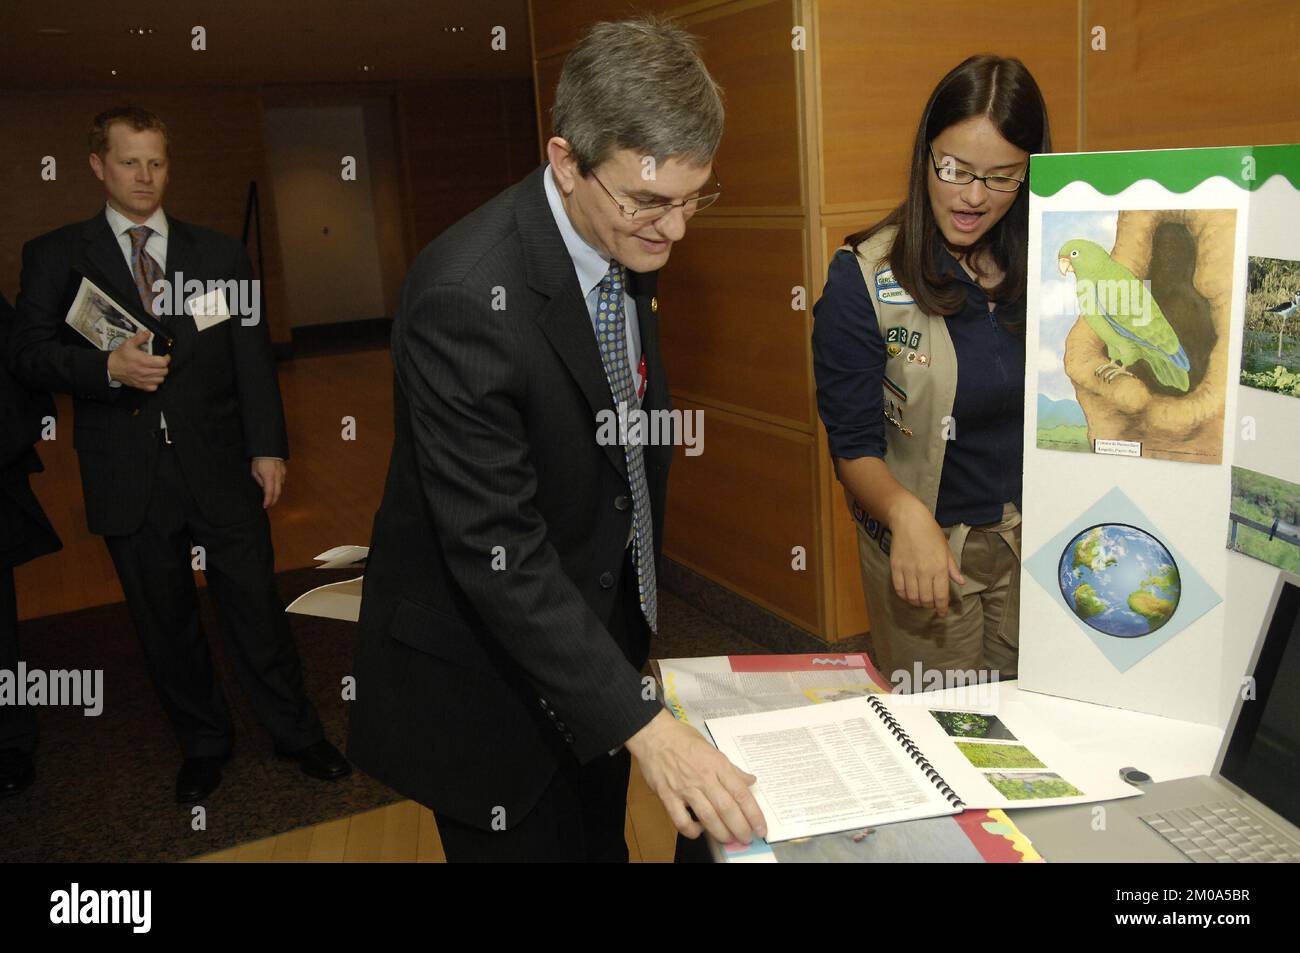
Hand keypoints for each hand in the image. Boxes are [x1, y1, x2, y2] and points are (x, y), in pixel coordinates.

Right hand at [106, 330, 168, 390]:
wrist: (111, 367)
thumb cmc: (120, 356)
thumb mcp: (129, 344)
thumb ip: (140, 338)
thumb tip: (148, 333)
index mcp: (143, 360)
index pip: (163, 362)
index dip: (166, 358)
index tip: (165, 356)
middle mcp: (144, 371)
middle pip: (164, 371)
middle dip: (164, 366)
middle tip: (161, 362)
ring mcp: (143, 379)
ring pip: (160, 379)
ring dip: (160, 374)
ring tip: (157, 369)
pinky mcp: (140, 385)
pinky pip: (154, 387)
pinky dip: (155, 383)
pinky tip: (152, 377)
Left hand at [251, 458, 285, 508]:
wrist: (268, 449)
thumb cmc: (259, 459)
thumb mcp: (255, 472)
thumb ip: (260, 481)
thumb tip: (264, 488)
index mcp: (269, 477)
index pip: (269, 493)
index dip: (268, 501)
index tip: (265, 506)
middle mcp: (277, 477)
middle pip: (277, 492)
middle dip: (273, 500)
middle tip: (269, 505)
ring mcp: (282, 474)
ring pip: (280, 487)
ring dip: (276, 494)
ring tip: (271, 498)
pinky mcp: (284, 471)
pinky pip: (282, 481)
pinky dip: (278, 486)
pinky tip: (275, 488)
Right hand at [625, 709, 767, 844]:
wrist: (652, 733)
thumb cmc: (682, 738)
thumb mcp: (711, 748)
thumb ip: (731, 768)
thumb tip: (749, 781)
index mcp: (717, 764)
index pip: (741, 793)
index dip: (753, 814)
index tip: (761, 828)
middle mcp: (704, 777)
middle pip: (727, 809)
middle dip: (740, 828)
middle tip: (746, 839)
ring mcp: (685, 788)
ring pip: (708, 817)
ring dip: (721, 832)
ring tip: (728, 839)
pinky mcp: (668, 795)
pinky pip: (681, 820)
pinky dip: (691, 830)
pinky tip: (698, 830)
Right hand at [886, 496, 964, 614]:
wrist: (909, 520)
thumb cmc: (931, 533)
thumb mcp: (946, 549)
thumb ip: (952, 568)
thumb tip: (960, 582)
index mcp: (939, 567)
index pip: (941, 595)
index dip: (941, 608)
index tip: (941, 613)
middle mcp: (924, 571)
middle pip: (926, 599)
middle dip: (930, 606)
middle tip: (931, 605)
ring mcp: (909, 570)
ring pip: (912, 597)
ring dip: (917, 603)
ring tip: (920, 601)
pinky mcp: (896, 567)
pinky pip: (899, 589)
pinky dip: (904, 596)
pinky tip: (909, 595)